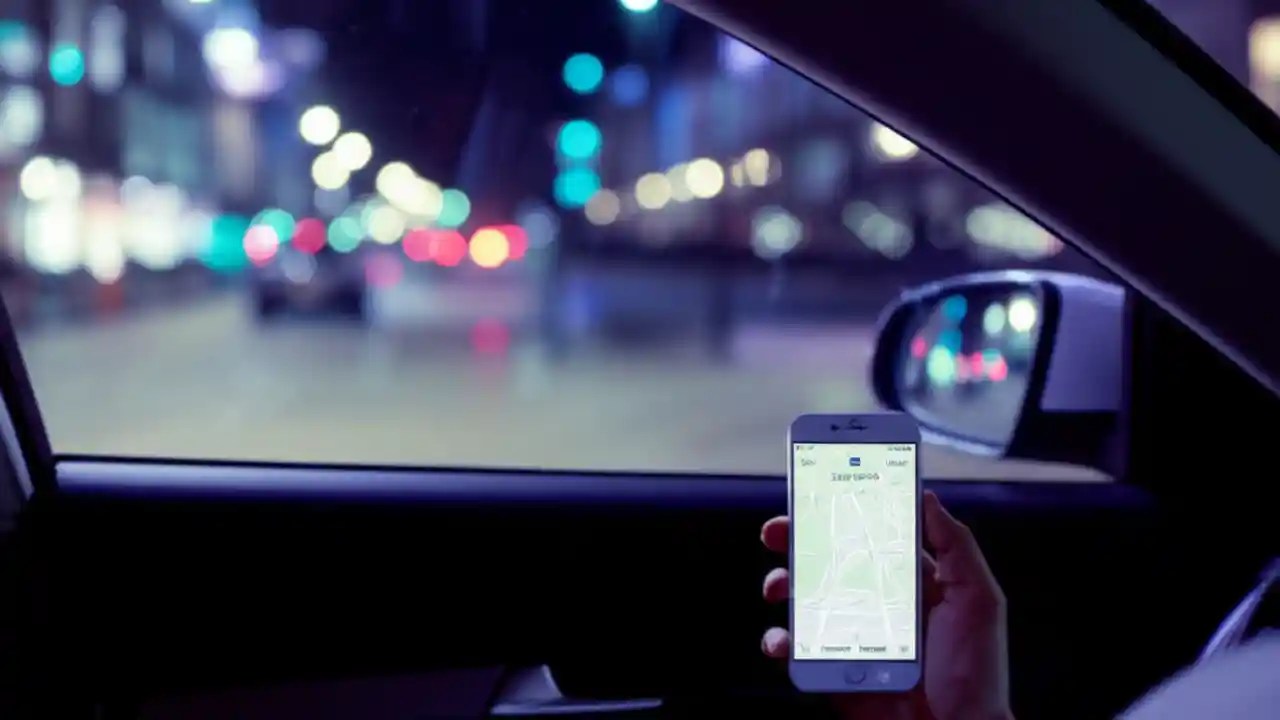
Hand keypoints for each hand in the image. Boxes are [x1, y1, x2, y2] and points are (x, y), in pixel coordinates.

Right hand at [760, 490, 1012, 719]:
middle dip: (797, 541)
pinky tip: (781, 639)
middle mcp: (877, 603)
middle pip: (828, 561)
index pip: (872, 536)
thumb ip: (956, 545)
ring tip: (778, 586)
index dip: (844, 514)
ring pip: (804, 599)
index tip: (819, 493)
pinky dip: (779, 639)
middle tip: (777, 530)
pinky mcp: (831, 667)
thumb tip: (926, 497)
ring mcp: (850, 635)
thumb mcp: (978, 599)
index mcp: (910, 583)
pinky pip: (795, 648)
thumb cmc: (974, 672)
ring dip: (783, 584)